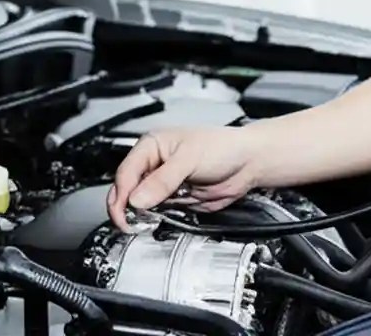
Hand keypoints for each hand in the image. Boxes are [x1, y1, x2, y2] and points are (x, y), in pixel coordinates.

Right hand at [106, 127, 262, 231]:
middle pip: (127, 190)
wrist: (248, 163)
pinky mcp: (174, 199)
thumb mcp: (189, 159)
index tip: (124, 212)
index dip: (122, 194)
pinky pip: (157, 213)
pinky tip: (158, 220)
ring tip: (144, 222)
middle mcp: (154, 164)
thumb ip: (163, 180)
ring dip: (141, 215)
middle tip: (129, 224)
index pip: (126, 173)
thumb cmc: (224, 147)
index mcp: (152, 146)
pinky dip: (155, 219)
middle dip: (125, 207)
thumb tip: (137, 199)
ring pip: (140, 204)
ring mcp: (163, 184)